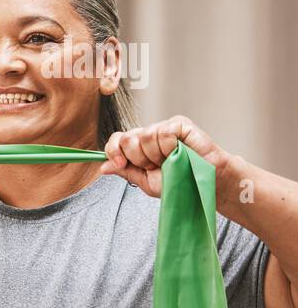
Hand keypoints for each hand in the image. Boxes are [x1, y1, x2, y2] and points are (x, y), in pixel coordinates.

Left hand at [100, 115, 234, 198]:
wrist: (205, 184)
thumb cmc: (179, 182)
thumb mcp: (146, 182)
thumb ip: (125, 171)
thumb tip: (102, 167)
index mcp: (139, 147)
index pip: (117, 140)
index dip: (114, 151)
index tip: (122, 163)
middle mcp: (149, 134)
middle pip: (126, 137)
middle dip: (137, 157)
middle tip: (155, 166)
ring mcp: (163, 127)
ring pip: (143, 136)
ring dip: (155, 155)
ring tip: (170, 161)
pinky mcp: (179, 124)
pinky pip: (162, 132)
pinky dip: (167, 147)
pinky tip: (178, 152)